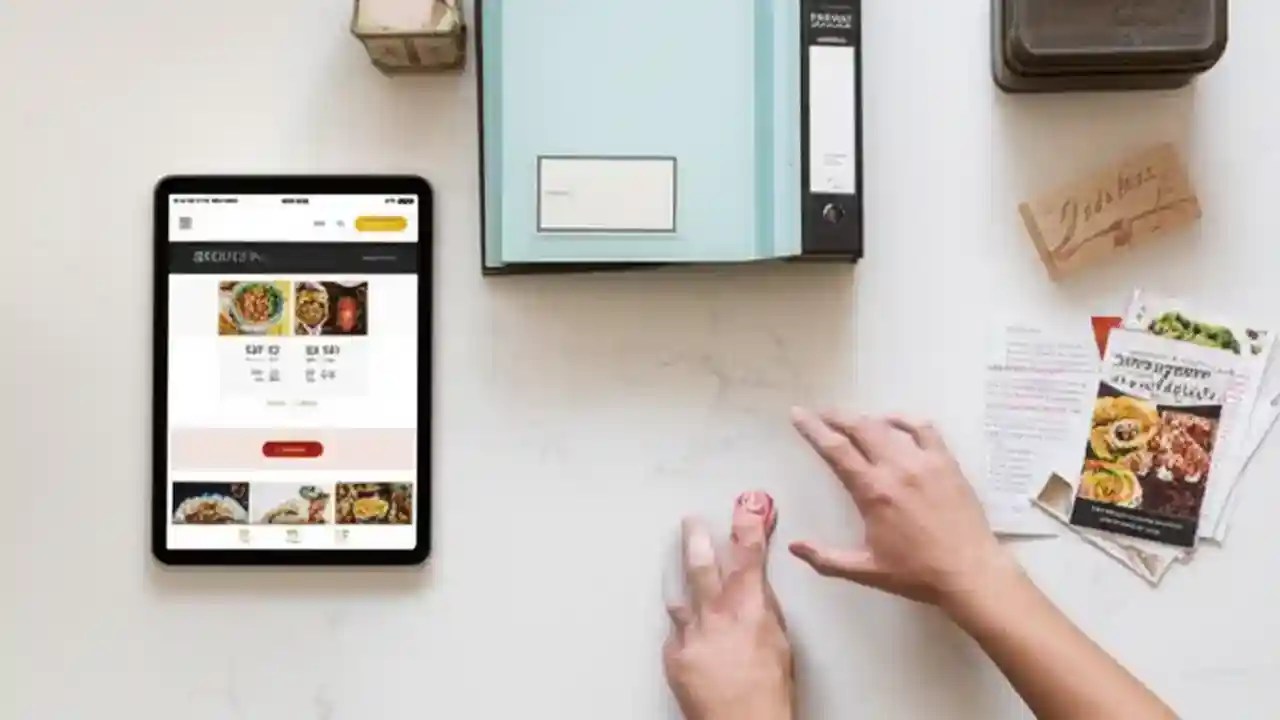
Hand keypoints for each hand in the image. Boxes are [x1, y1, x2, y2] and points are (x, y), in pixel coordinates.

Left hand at [664, 492, 792, 719]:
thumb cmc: (769, 693)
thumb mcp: (780, 643)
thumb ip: (764, 611)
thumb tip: (756, 590)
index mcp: (749, 608)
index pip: (749, 556)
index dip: (748, 526)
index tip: (747, 505)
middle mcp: (716, 614)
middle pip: (702, 564)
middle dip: (696, 538)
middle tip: (690, 522)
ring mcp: (691, 633)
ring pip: (681, 596)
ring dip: (682, 584)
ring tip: (677, 570)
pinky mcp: (674, 654)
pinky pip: (676, 633)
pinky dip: (683, 632)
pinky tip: (690, 636)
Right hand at [788, 409, 1016, 608]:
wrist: (970, 573)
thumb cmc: (916, 573)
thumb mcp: (866, 570)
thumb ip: (826, 559)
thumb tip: (794, 547)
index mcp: (874, 492)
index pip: (836, 450)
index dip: (813, 429)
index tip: (798, 414)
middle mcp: (897, 468)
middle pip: (860, 428)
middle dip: (835, 416)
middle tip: (820, 414)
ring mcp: (925, 461)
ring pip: (888, 426)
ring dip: (864, 418)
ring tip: (851, 420)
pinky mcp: (946, 462)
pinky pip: (923, 428)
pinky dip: (904, 419)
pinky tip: (893, 421)